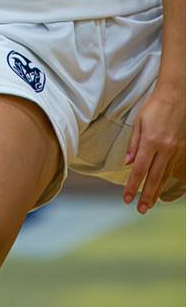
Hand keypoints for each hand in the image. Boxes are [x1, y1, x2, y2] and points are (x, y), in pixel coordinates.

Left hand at [123, 81, 185, 213]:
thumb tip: (127, 163)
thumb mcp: (138, 122)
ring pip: (165, 176)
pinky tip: (163, 188)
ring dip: (156, 191)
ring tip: (150, 203)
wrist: (177, 97)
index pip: (139, 169)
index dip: (132, 186)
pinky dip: (167, 180)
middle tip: (140, 209)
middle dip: (146, 195)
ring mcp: (176, 150)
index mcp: (150, 141)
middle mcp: (164, 149)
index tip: (126, 197)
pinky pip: (174, 169)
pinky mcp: (183, 150)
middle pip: (154, 177)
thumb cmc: (154, 107)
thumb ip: (133, 144)